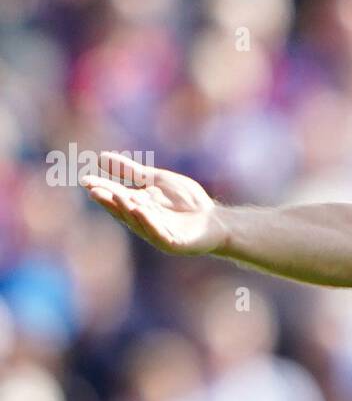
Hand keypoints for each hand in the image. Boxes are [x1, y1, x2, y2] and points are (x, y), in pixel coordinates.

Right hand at [80, 151, 227, 255]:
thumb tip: (100, 157)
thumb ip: (130, 172)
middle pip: (124, 210)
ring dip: (126, 209)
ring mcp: (158, 233)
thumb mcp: (155, 180)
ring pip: (139, 221)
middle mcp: (144, 222)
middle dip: (109, 200)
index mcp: (139, 207)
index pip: (117, 196)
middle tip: (94, 190)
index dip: (103, 189)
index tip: (86, 180)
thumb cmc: (187, 201)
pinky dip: (148, 222)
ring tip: (115, 196)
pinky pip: (158, 233)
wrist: (215, 219)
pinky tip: (139, 210)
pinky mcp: (174, 243)